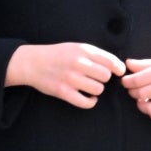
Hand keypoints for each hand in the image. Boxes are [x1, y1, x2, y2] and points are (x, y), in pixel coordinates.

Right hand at [5, 42, 125, 107]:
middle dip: (104, 79)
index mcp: (83, 50)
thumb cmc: (58, 55)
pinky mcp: (63, 92)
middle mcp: (78, 63)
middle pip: (105, 76)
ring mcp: (70, 78)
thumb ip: (95, 54)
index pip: (110, 61)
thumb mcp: (76, 47)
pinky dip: (90, 102)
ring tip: (90, 87)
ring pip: (98, 89)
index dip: (118, 68)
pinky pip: (86, 103)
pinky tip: (88, 98)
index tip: (118, 72)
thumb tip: (117, 66)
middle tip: (96, 79)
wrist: (33, 63)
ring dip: (96, 90)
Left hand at [121, 51, 150, 122]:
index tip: (125, 81)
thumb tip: (128, 64)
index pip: (138, 80)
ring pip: (150, 109)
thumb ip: (146, 64)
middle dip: (133, 92)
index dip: (127, 82)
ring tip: (142, 100)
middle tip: (133, 90)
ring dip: (141, 106)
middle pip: (142, 94)